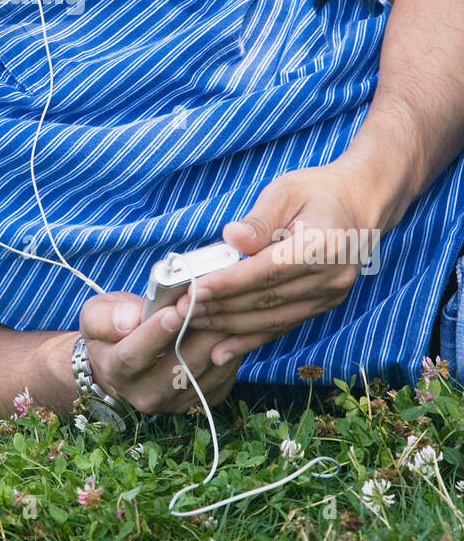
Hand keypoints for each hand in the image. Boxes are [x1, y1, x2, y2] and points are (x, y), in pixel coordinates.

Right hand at [78, 290, 240, 414]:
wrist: (123, 360)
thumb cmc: (111, 330)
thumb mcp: (96, 315)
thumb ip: (107, 317)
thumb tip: (130, 320)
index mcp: (115, 371)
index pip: (134, 356)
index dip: (156, 334)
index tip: (175, 310)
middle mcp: (145, 394)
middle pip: (178, 368)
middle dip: (198, 334)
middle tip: (213, 304)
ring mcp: (174, 402)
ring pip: (204, 373)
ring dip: (219, 342)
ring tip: (226, 311)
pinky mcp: (199, 402)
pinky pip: (221, 379)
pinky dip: (229, 354)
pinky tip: (230, 329)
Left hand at [173, 161, 379, 362]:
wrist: (359, 204)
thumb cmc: (317, 191)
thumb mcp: (286, 190)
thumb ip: (259, 219)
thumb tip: (231, 238)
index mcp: (324, 244)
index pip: (270, 269)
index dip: (231, 282)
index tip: (196, 289)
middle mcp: (331, 277)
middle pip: (269, 299)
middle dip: (222, 308)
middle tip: (181, 311)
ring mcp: (329, 296)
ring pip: (273, 319)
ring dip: (230, 327)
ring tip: (193, 324)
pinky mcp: (322, 307)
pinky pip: (281, 326)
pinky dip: (250, 340)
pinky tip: (221, 350)